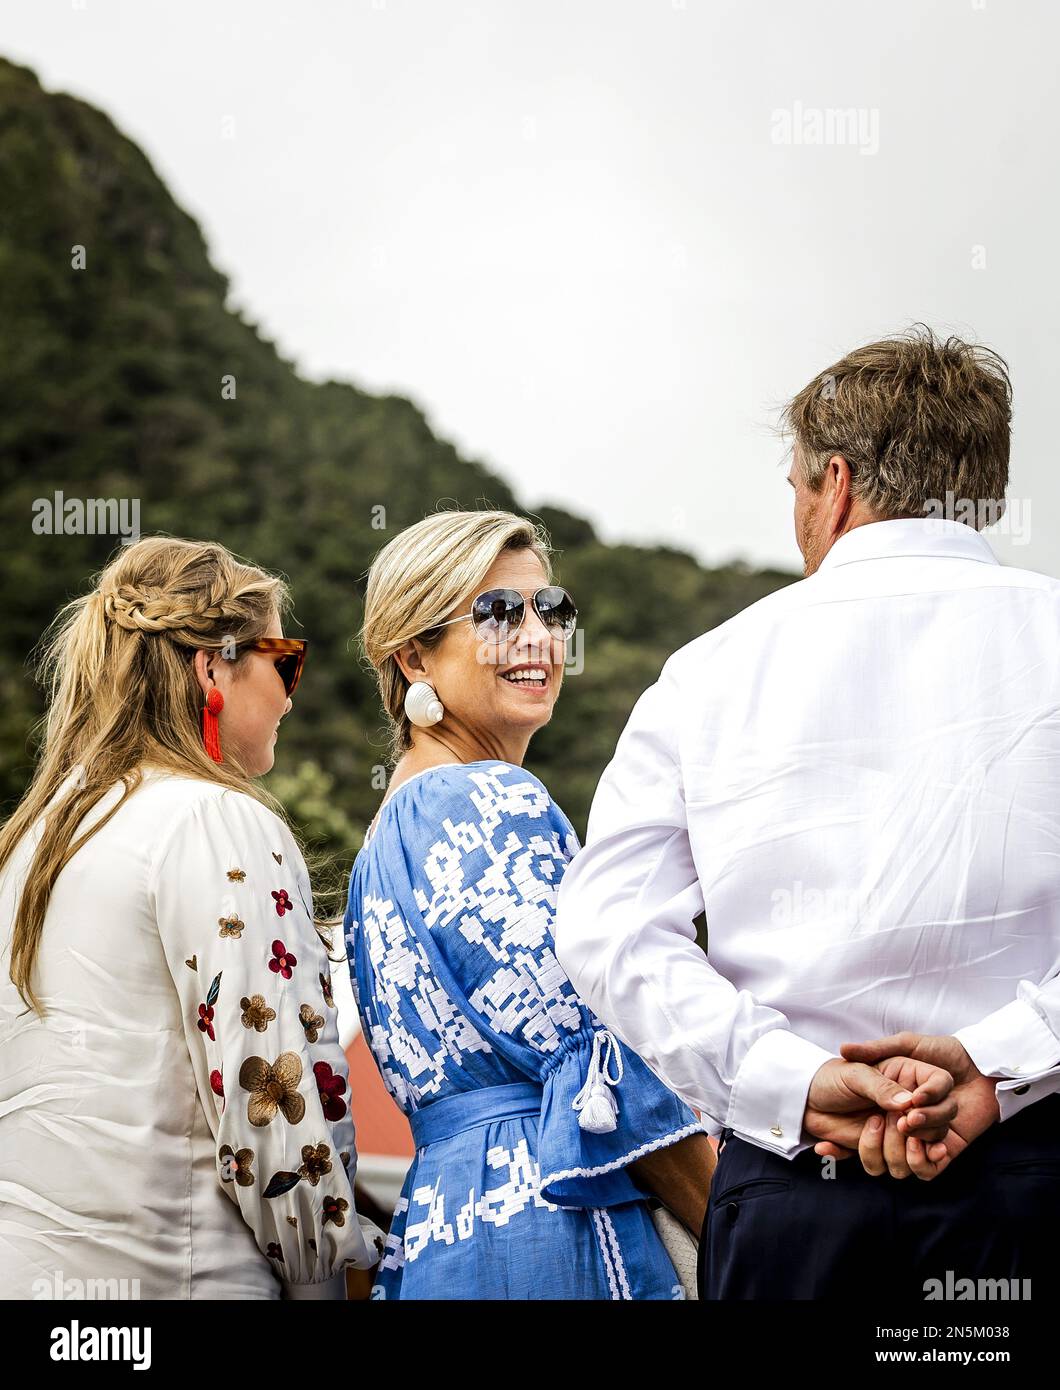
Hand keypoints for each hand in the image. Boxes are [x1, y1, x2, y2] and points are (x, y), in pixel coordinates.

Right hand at [815, 1033, 999, 1179]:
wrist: (985, 1065)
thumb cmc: (945, 1050)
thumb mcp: (907, 1043)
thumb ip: (876, 1048)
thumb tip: (843, 1049)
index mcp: (896, 1095)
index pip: (878, 1115)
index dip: (884, 1115)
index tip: (892, 1107)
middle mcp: (909, 1116)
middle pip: (892, 1137)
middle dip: (897, 1130)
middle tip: (902, 1119)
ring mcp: (927, 1133)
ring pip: (909, 1152)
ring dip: (913, 1142)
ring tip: (917, 1124)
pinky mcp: (946, 1148)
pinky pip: (929, 1167)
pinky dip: (927, 1162)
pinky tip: (935, 1147)